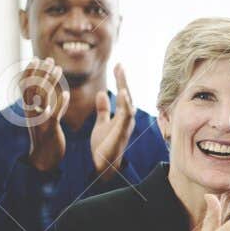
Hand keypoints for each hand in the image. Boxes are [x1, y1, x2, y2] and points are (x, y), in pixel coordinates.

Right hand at [21, 58, 69, 171]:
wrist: (43, 159)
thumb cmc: (45, 137)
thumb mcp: (43, 118)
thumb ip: (48, 105)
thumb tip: (55, 91)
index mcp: (29, 109)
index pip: (25, 86)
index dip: (30, 72)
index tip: (36, 58)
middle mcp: (31, 113)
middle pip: (32, 88)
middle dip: (40, 72)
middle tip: (48, 59)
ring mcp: (39, 120)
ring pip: (42, 97)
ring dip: (50, 81)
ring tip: (58, 68)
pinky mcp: (49, 129)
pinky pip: (53, 114)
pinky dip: (59, 103)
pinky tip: (66, 93)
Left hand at [89, 63, 134, 178]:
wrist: (103, 166)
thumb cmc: (104, 146)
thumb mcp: (101, 123)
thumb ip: (103, 109)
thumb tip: (102, 93)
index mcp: (122, 116)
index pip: (122, 94)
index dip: (120, 80)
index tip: (117, 65)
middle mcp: (127, 119)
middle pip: (126, 96)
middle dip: (123, 80)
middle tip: (119, 65)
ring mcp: (126, 126)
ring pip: (128, 104)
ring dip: (125, 89)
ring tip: (121, 74)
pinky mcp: (122, 133)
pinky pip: (125, 117)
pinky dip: (125, 105)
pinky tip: (122, 94)